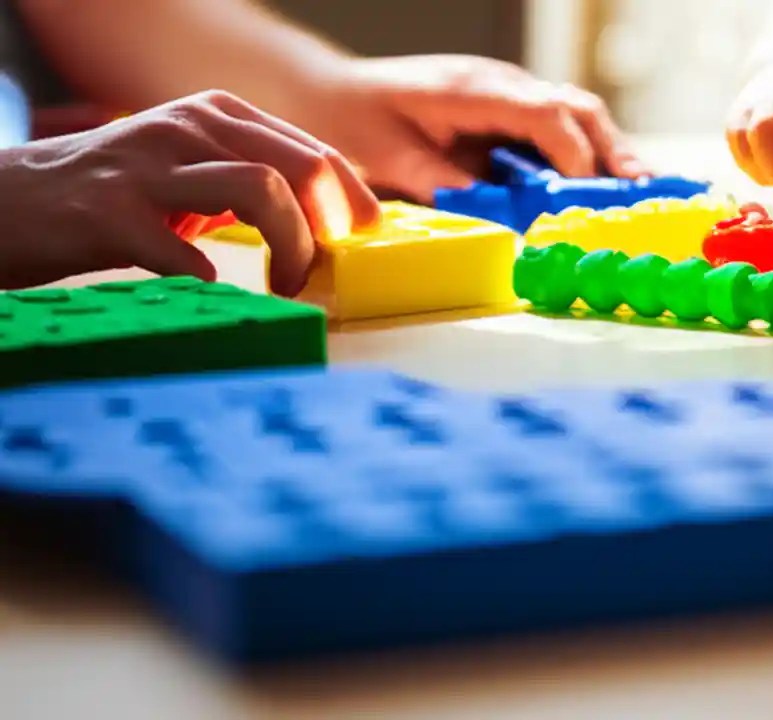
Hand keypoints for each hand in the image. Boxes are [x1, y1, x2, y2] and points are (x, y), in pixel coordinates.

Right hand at [0, 90, 378, 292]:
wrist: (12, 201)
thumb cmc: (117, 192)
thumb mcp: (191, 167)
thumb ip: (253, 180)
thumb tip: (330, 222)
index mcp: (217, 116)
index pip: (314, 151)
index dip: (352, 199)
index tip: (363, 240)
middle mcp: (187, 129)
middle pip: (299, 167)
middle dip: (328, 227)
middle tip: (320, 271)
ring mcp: (148, 168)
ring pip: (259, 189)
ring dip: (291, 247)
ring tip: (286, 283)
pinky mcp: (108, 214)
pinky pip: (181, 251)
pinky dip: (208, 276)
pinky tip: (210, 286)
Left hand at [302, 55, 646, 200]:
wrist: (334, 91)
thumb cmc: (359, 120)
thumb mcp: (394, 160)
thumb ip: (446, 185)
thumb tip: (501, 219)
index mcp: (475, 90)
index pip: (544, 113)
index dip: (573, 153)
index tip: (590, 191)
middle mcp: (502, 85)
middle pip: (577, 107)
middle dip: (613, 150)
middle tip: (645, 188)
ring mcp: (509, 94)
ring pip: (577, 115)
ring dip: (610, 152)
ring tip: (644, 189)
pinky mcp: (509, 111)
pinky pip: (560, 128)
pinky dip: (588, 155)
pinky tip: (608, 185)